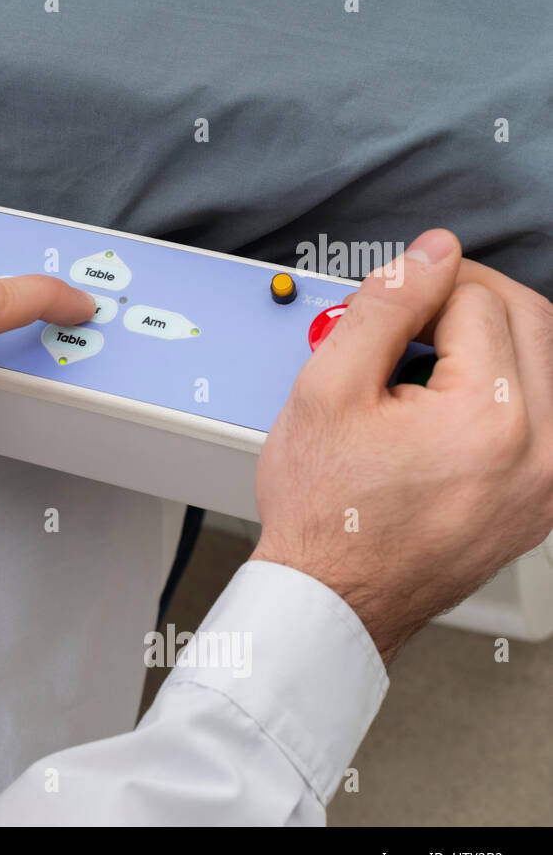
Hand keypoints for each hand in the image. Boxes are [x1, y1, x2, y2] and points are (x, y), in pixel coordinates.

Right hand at [252, 229, 552, 662]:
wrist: (332, 598)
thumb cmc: (323, 513)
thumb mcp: (325, 391)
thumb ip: (383, 308)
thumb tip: (430, 255)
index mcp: (489, 416)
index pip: (474, 299)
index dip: (417, 292)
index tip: (380, 312)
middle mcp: (541, 449)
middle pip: (530, 319)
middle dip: (465, 301)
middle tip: (407, 319)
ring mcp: (549, 480)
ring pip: (547, 361)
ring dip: (491, 341)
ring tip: (423, 364)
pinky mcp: (543, 500)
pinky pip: (547, 415)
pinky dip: (505, 390)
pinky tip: (447, 405)